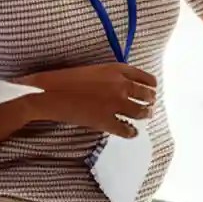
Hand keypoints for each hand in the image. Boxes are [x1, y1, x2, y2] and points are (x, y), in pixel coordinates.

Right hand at [18, 63, 156, 137]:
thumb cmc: (67, 79)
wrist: (50, 93)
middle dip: (150, 101)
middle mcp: (121, 85)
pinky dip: (132, 132)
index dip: (151, 85)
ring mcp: (115, 104)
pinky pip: (127, 129)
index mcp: (117, 69)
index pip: (146, 78)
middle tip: (150, 105)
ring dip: (145, 115)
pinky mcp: (106, 121)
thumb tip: (126, 84)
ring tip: (145, 116)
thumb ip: (113, 75)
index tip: (152, 89)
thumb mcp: (95, 69)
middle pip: (147, 95)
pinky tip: (132, 132)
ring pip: (141, 112)